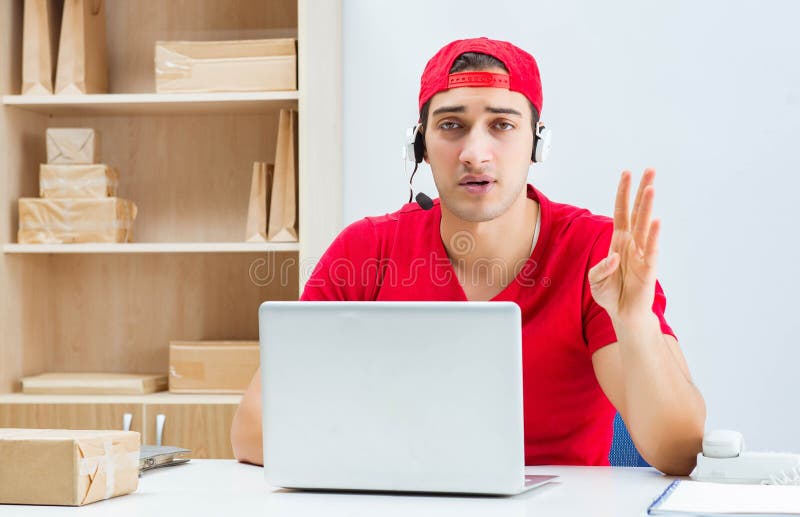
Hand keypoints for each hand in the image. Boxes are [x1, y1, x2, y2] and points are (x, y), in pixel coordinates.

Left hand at [588, 169, 659, 321]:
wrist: (623, 314)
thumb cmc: (610, 293)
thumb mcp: (595, 280)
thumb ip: (600, 268)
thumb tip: (613, 257)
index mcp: (619, 241)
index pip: (622, 212)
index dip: (623, 193)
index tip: (627, 173)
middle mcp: (632, 244)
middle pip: (637, 212)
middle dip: (642, 191)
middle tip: (650, 170)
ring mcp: (642, 255)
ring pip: (645, 226)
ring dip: (647, 207)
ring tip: (651, 188)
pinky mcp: (648, 269)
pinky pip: (651, 250)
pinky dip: (654, 236)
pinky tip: (657, 221)